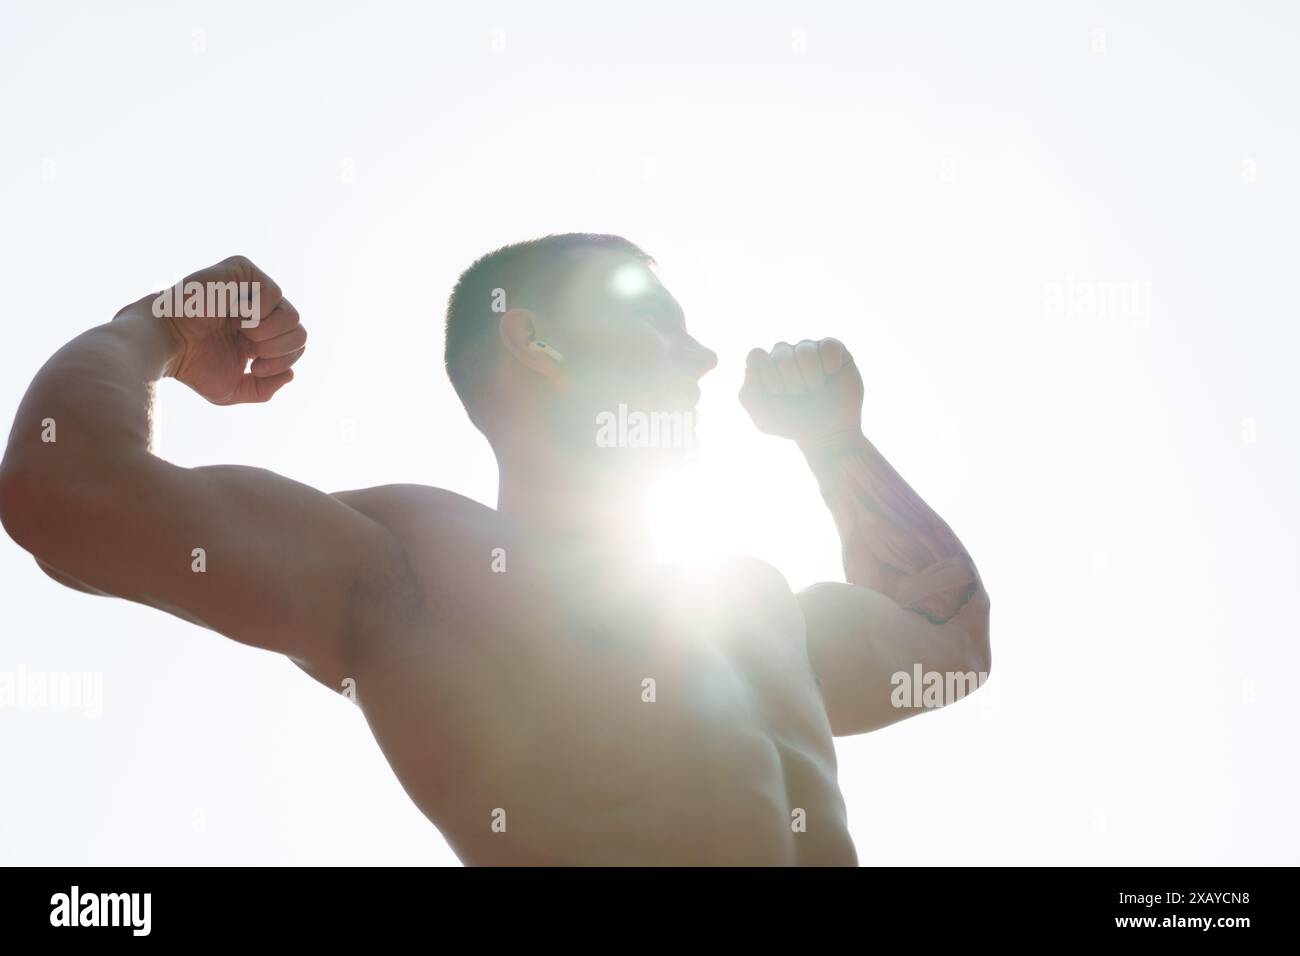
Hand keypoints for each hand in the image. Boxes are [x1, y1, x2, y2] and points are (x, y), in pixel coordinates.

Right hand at [123, 256, 304, 404]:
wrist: (164, 344)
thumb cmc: (191, 365)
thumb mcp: (231, 390)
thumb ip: (264, 389)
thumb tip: (291, 374)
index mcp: (258, 334)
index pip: (296, 345)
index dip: (282, 361)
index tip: (254, 368)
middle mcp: (257, 310)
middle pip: (299, 332)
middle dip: (277, 349)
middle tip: (248, 348)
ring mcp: (250, 289)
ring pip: (291, 315)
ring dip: (268, 333)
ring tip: (241, 331)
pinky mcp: (240, 270)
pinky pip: (273, 292)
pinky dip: (259, 311)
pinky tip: (236, 314)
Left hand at [739, 338, 863, 442]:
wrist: (829, 432)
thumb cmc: (794, 423)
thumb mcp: (765, 418)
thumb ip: (749, 395)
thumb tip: (751, 368)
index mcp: (765, 367)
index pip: (756, 355)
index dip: (767, 372)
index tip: (777, 391)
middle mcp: (786, 354)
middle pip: (780, 352)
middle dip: (791, 379)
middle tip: (799, 393)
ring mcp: (809, 349)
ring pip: (804, 349)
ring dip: (811, 374)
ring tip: (815, 387)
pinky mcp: (833, 349)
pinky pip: (828, 346)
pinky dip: (830, 362)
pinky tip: (831, 373)